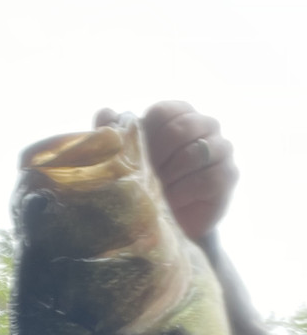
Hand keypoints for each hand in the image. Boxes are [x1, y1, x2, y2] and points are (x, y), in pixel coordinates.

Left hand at [94, 101, 238, 240]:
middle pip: (180, 129)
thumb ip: (115, 134)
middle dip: (158, 157)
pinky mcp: (228, 174)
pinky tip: (173, 201)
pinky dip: (184, 192)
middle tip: (146, 177)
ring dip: (170, 177)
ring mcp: (221, 148)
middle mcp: (204, 125)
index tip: (136, 157)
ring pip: (194, 153)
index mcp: (178, 114)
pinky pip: (207, 177)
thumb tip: (105, 112)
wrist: (170, 223)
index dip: (146, 135)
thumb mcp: (126, 159)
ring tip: (158, 191)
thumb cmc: (146, 184)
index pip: (163, 111)